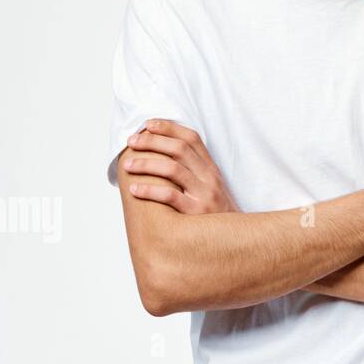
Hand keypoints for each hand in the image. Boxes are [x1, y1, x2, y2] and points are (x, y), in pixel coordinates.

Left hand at [122, 119, 239, 213]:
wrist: (235, 239)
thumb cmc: (215, 214)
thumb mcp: (211, 187)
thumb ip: (193, 172)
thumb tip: (160, 157)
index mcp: (211, 168)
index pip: (192, 139)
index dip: (170, 128)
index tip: (148, 124)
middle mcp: (209, 177)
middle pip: (179, 149)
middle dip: (153, 142)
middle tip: (131, 142)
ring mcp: (204, 194)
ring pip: (173, 169)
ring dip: (147, 164)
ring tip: (128, 165)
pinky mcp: (197, 212)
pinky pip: (171, 197)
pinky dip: (151, 190)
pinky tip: (134, 189)